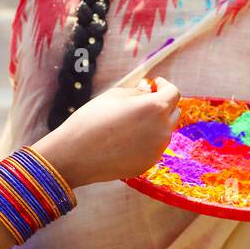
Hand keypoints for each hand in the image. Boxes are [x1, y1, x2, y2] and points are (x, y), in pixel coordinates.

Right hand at [32, 77, 180, 187]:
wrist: (76, 155)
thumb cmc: (92, 119)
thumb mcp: (114, 95)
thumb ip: (138, 91)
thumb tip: (149, 91)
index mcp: (155, 108)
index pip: (173, 93)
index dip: (164, 86)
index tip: (155, 84)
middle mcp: (162, 130)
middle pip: (173, 112)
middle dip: (163, 105)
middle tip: (144, 102)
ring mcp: (157, 149)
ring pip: (165, 131)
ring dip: (156, 123)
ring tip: (131, 123)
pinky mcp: (148, 163)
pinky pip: (154, 147)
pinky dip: (147, 140)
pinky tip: (126, 140)